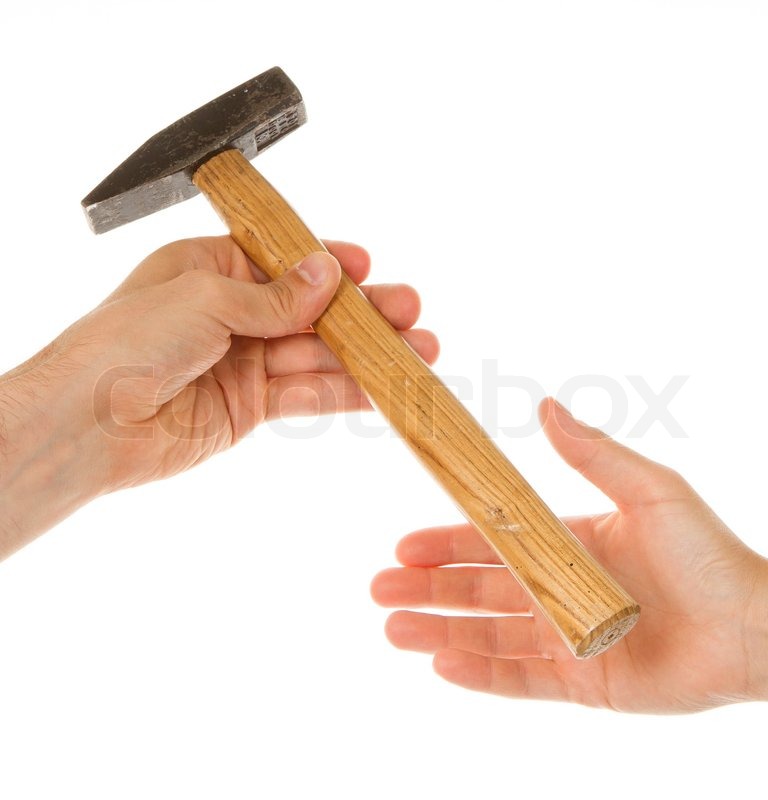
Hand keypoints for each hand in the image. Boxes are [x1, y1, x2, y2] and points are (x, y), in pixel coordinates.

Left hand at [0, 237, 437, 556]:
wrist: (89, 425)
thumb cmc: (128, 343)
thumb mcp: (206, 298)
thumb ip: (274, 296)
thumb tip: (327, 274)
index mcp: (211, 268)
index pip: (283, 261)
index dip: (328, 265)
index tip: (369, 270)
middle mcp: (231, 312)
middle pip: (310, 309)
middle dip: (361, 313)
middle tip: (411, 312)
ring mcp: (243, 361)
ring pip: (315, 354)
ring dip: (364, 355)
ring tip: (417, 352)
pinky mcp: (249, 406)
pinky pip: (305, 393)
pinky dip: (343, 391)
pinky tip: (380, 389)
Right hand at [371, 398, 767, 711]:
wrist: (752, 626)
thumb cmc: (707, 552)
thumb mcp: (648, 488)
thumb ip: (593, 453)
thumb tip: (547, 407)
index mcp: (567, 542)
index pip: (492, 540)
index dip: (446, 542)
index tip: (405, 543)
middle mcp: (558, 588)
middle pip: (477, 589)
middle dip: (426, 589)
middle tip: (379, 587)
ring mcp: (565, 636)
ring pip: (487, 635)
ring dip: (438, 631)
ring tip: (392, 627)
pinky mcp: (581, 681)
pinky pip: (519, 679)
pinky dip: (479, 673)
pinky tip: (439, 663)